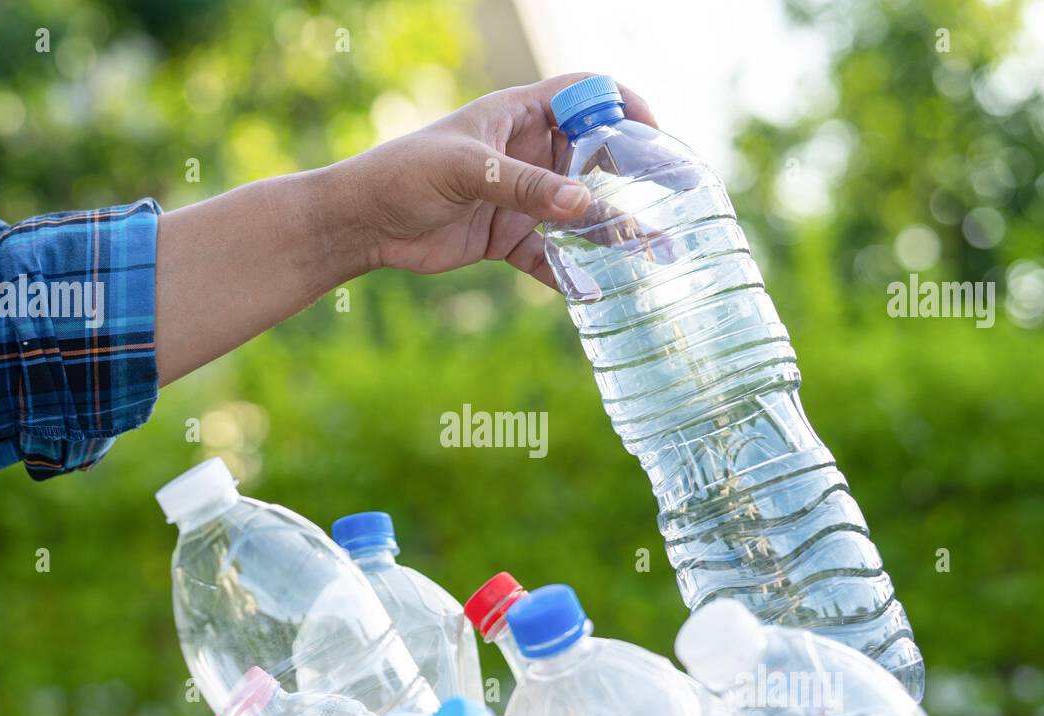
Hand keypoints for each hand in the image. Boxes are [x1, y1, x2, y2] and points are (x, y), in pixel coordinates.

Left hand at [154, 75, 653, 384]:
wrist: (362, 224)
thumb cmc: (404, 175)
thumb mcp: (465, 171)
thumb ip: (524, 186)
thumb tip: (585, 206)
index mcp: (519, 115)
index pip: (585, 93)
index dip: (623, 105)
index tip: (655, 133)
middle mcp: (528, 153)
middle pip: (596, 156)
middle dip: (638, 175)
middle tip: (681, 195)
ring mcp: (522, 197)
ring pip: (582, 213)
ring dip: (618, 232)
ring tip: (657, 252)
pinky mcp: (509, 238)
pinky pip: (553, 256)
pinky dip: (574, 274)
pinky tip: (599, 293)